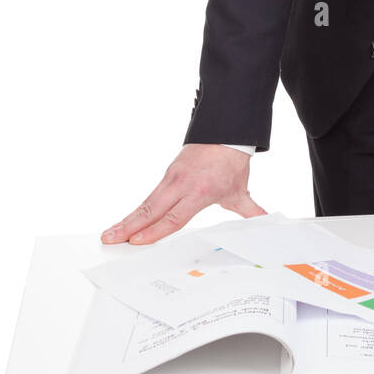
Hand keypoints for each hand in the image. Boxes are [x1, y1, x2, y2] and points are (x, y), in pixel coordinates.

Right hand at [100, 144, 266, 244]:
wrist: (227, 132)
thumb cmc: (231, 162)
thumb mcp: (240, 190)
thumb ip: (250, 210)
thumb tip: (264, 221)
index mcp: (200, 191)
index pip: (174, 217)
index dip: (155, 231)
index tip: (137, 241)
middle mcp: (182, 185)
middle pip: (152, 210)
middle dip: (129, 227)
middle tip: (110, 239)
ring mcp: (172, 178)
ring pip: (147, 203)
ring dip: (127, 219)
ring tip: (109, 234)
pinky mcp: (168, 173)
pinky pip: (150, 196)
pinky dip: (137, 210)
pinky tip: (125, 221)